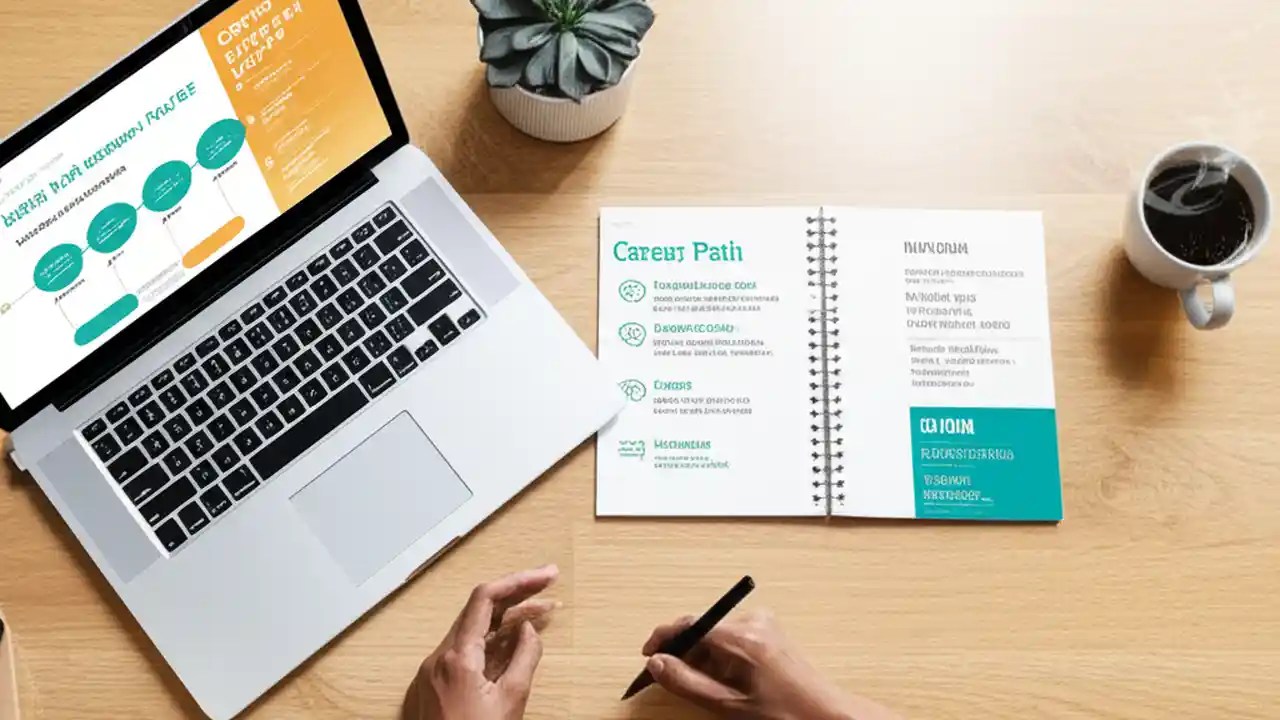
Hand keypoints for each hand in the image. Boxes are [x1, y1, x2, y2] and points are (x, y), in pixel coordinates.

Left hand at [404, 565, 560, 719]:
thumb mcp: (511, 701)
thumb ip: (524, 657)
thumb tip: (529, 630)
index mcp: (457, 656)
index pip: (485, 598)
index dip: (519, 581)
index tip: (546, 576)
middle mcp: (439, 658)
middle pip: (479, 610)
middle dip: (516, 595)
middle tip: (548, 585)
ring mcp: (434, 672)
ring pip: (472, 630)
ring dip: (506, 618)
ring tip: (541, 611)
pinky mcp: (434, 685)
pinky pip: (464, 650)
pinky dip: (491, 641)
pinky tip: (513, 640)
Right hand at [641, 609, 899, 719]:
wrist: (825, 714)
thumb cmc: (782, 713)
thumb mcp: (728, 705)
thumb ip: (687, 682)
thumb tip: (657, 663)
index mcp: (741, 638)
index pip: (689, 624)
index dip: (663, 638)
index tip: (648, 655)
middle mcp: (752, 621)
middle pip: (702, 628)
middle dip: (685, 653)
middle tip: (675, 680)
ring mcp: (763, 623)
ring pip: (716, 634)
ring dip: (705, 656)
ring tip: (711, 687)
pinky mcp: (769, 629)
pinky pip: (732, 635)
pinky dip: (721, 654)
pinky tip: (727, 678)